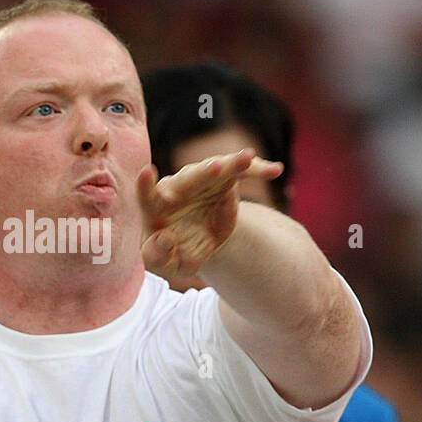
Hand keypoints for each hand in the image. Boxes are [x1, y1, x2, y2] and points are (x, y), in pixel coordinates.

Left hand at [137, 150, 282, 282]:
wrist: (196, 243)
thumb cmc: (173, 252)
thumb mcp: (166, 263)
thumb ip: (158, 257)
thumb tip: (165, 237)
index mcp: (156, 207)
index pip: (147, 195)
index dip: (146, 184)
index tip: (147, 171)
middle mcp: (177, 188)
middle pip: (189, 178)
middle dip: (203, 173)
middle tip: (216, 167)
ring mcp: (200, 181)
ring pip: (217, 169)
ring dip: (232, 164)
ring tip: (248, 158)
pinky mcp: (223, 181)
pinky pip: (241, 172)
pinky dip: (257, 170)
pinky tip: (275, 170)